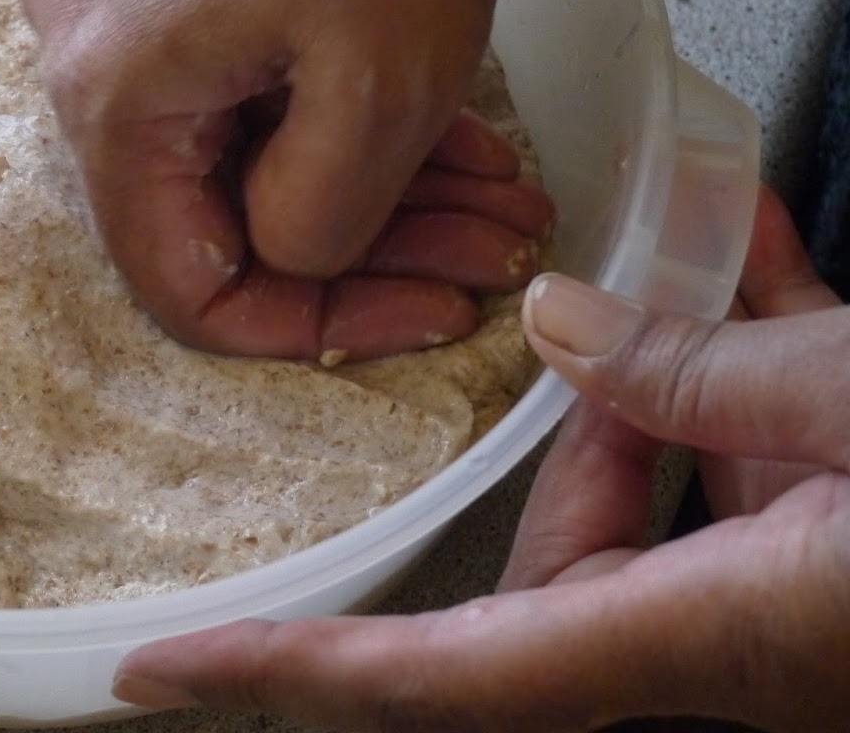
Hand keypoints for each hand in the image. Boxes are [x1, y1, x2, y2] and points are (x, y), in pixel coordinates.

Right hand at [19, 0, 608, 361]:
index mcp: (107, 91)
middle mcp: (75, 38)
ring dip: (366, 167)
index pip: (184, 282)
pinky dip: (331, 95)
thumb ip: (319, 223)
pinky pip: (235, 62)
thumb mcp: (384, 88)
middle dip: (370, 234)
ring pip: (239, 134)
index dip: (311, 326)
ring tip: (488, 169)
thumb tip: (287, 255)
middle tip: (489, 233)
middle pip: (218, 203)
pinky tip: (430, 95)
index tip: (421, 311)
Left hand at [111, 186, 849, 730]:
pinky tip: (765, 265)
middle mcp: (718, 647)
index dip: (290, 678)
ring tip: (722, 268)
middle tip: (610, 314)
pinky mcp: (819, 564)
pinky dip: (743, 384)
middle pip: (559, 556)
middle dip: (577, 439)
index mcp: (705, 643)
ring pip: (654, 500)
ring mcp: (772, 609)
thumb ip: (703, 376)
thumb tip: (561, 326)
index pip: (439, 681)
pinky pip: (740, 476)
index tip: (161, 674)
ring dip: (674, 394)